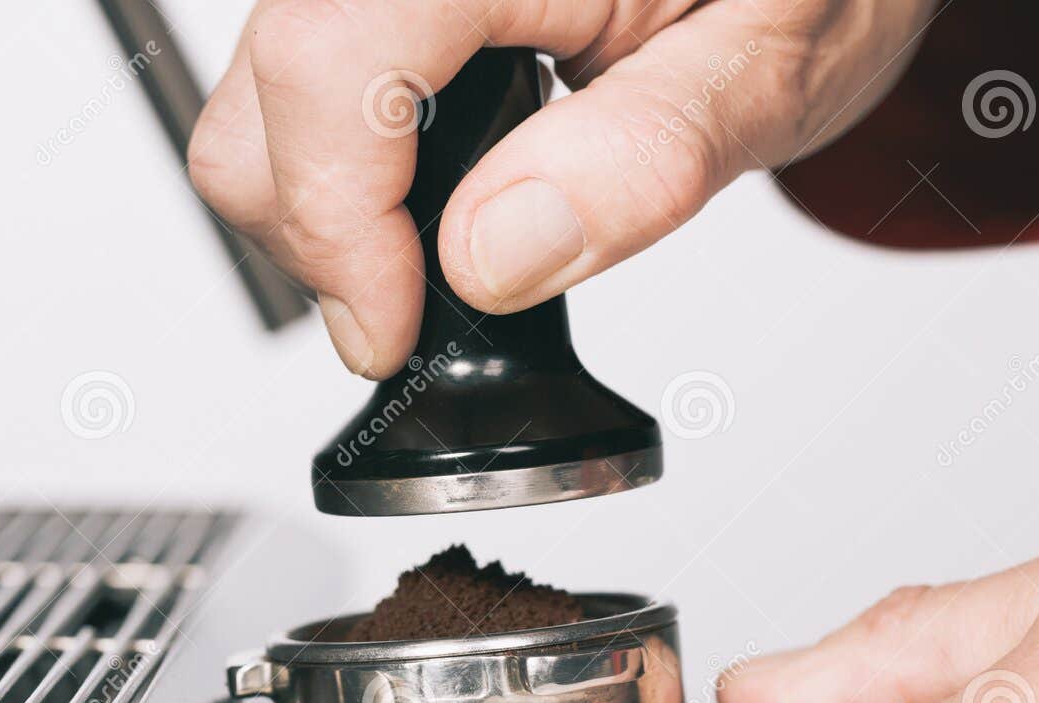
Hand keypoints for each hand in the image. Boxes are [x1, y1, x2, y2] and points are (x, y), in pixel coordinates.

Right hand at [188, 0, 935, 377]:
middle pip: (270, 88)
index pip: (333, 58)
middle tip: (423, 317)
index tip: (394, 334)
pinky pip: (305, 89)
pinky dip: (343, 172)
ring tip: (445, 257)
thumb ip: (645, 158)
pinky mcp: (390, 2)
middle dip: (323, 235)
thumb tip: (496, 254)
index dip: (339, 223)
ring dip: (327, 209)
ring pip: (265, 96)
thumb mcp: (773, 70)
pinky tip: (437, 200)